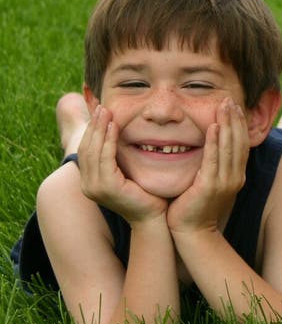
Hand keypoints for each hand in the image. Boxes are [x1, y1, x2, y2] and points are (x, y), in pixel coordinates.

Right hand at [77, 105, 167, 222]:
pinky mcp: (107, 187)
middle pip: (86, 148)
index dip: (92, 130)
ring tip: (107, 111)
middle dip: (94, 125)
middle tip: (101, 106)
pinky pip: (106, 158)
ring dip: (100, 129)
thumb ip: (120, 157)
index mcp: (90, 181)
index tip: (100, 111)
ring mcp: (95, 187)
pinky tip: (115, 126)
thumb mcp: (129, 172)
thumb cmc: (147, 194)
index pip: (86, 150)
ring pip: (93, 151)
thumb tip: (121, 134)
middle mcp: (88, 185)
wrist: (154, 217)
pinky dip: (109, 140)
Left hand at [167, 99, 249, 233]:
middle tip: (230, 100)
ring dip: (227, 124)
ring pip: (229, 147)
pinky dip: (214, 142)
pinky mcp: (211, 186)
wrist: (191, 232)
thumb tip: (208, 145)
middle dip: (235, 119)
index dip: (239, 124)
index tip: (234, 106)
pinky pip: (214, 159)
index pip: (241, 144)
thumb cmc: (195, 206)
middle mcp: (236, 176)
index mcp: (236, 174)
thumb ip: (211, 164)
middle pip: (238, 142)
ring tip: (224, 106)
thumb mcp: (208, 182)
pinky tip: (213, 127)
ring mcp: (225, 182)